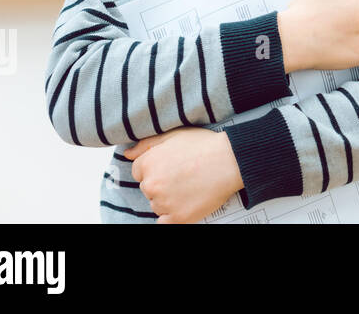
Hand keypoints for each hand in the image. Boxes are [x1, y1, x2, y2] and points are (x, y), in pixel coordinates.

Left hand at [126, 127, 242, 223]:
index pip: (139, 172)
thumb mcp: (174, 135)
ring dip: (169, 200)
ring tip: (191, 188)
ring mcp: (164, 203)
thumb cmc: (205, 145)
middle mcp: (152, 184)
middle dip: (162, 184)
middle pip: (148, 190)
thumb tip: (127, 154)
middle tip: (185, 177)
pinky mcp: (177, 218)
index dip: (157, 169)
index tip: (173, 167)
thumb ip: (147, 143)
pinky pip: (165, 223)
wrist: (231, 160)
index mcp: (148, 163)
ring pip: (157, 205)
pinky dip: (173, 217)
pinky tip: (186, 204)